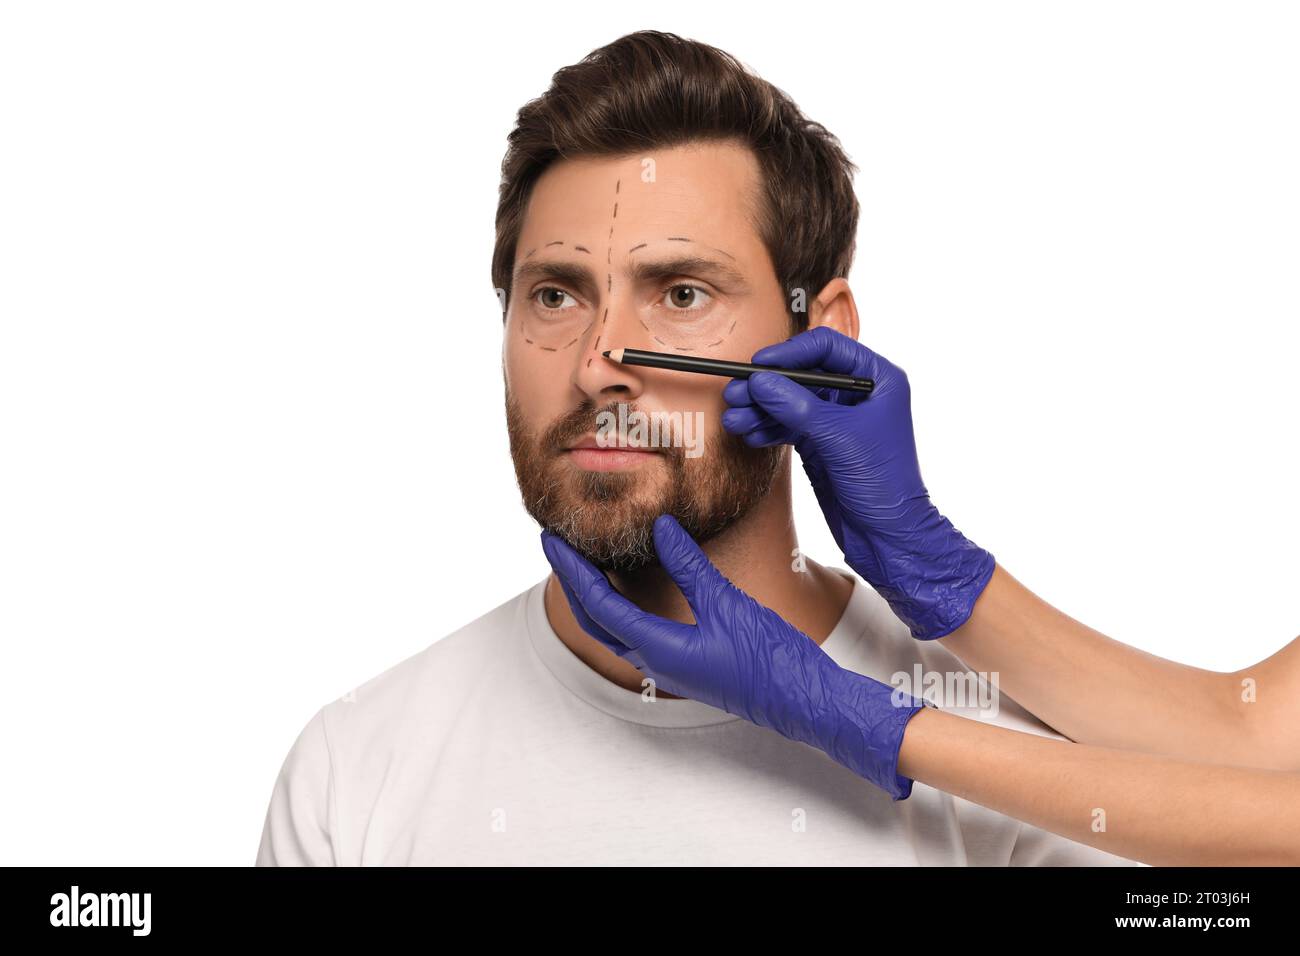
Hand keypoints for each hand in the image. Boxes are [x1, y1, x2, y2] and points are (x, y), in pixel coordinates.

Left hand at [540, 513, 927, 799]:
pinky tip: (630, 586)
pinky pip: (637, 634)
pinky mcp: (685, 665)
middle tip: (556, 545)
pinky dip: (621, 607)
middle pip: (595, 620)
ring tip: (583, 560)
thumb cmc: (769, 658)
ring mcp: (669, 668)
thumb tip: (660, 526)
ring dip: (593, 596)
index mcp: (657, 649)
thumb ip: (689, 565)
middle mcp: (654, 663)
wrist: (803, 701)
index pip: (597, 604)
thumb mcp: (727, 602)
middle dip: (571, 582)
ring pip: (614, 630)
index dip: (571, 569)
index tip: (551, 538)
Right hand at [720, 326, 994, 639]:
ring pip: (791, 401)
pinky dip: (768, 428)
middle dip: (768, 385)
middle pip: (803, 374)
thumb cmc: (885, 485)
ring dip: (761, 409)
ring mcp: (837, 419)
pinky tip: (750, 433)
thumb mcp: (839, 439)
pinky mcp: (822, 443)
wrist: (889, 537)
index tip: (759, 364)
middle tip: (737, 393)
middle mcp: (858, 395)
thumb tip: (761, 382)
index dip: (790, 353)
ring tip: (735, 418)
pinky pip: (788, 426)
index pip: (828, 347)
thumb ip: (798, 407)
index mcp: (878, 380)